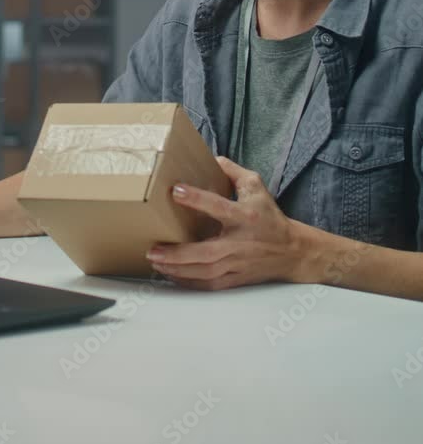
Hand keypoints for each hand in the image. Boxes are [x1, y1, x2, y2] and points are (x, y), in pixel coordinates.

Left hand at [146, 157, 301, 290]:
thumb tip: (212, 158)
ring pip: (205, 272)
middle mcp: (240, 242)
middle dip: (178, 253)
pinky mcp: (236, 279)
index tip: (176, 191)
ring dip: (178, 269)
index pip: (218, 206)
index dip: (197, 199)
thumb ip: (233, 172)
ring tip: (155, 261)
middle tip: (153, 249)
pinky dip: (190, 283)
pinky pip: (210, 285)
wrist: (292, 251)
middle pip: (207, 252)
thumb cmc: (270, 217)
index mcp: (245, 216)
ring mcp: (237, 263)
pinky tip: (172, 275)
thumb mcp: (256, 187)